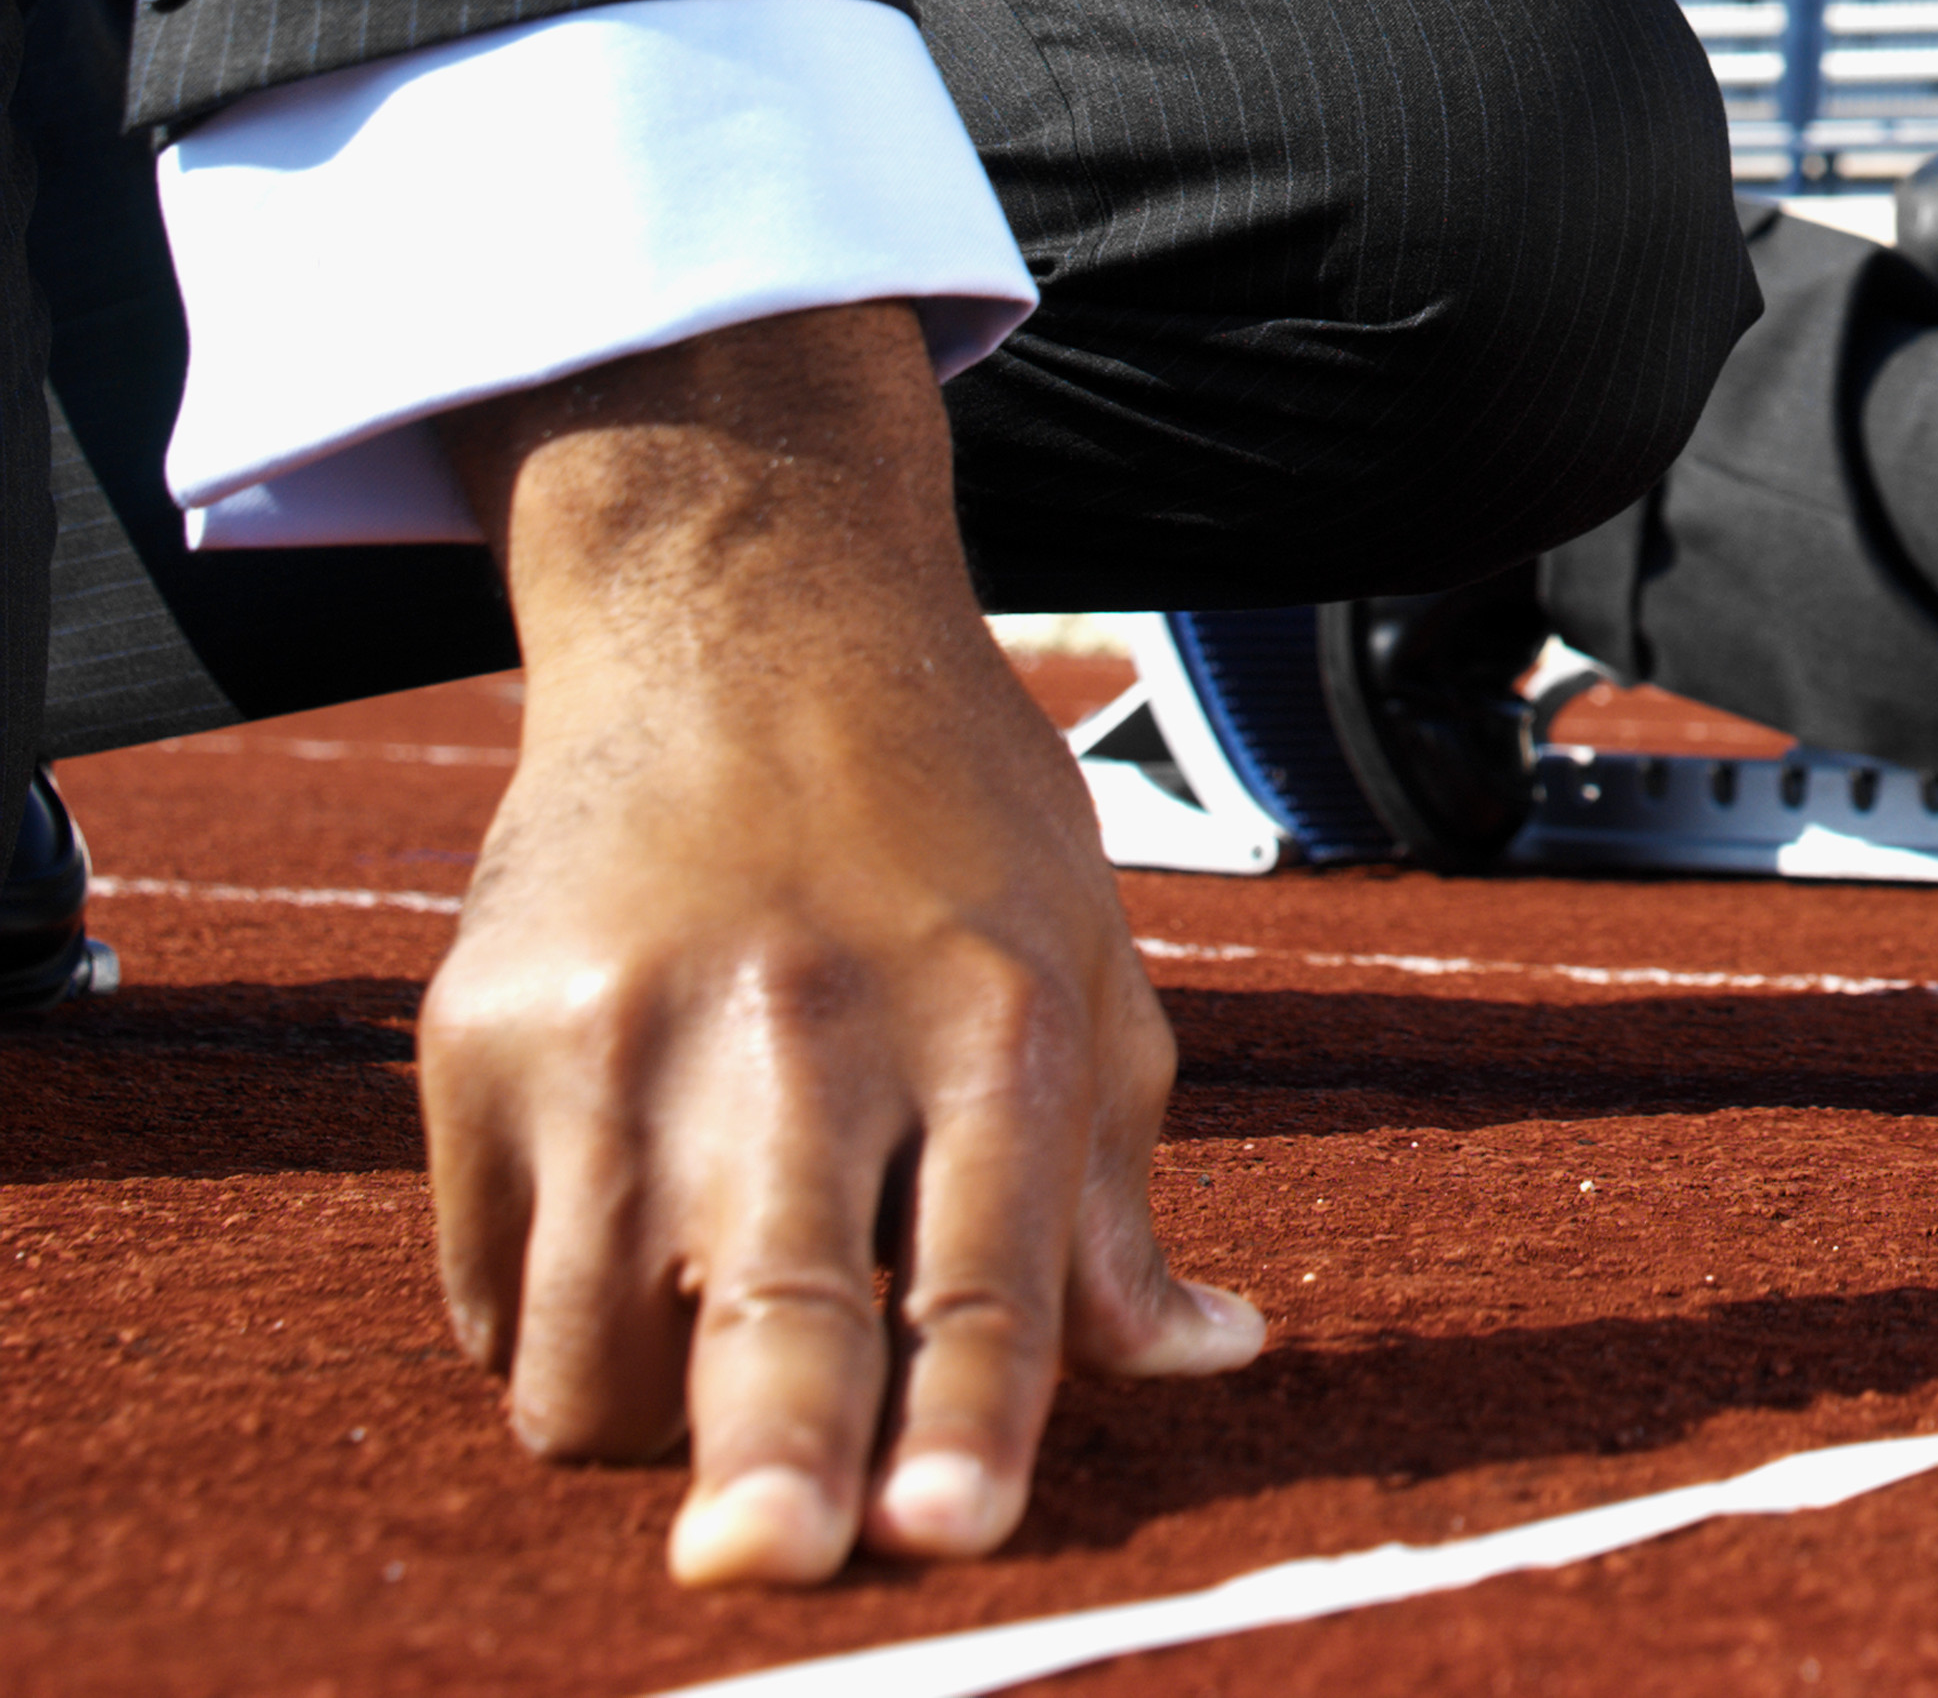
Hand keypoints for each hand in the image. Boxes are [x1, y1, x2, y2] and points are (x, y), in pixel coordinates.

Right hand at [428, 307, 1258, 1586]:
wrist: (749, 611)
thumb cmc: (950, 818)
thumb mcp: (1082, 960)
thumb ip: (1119, 1188)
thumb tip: (1217, 1361)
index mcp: (988, 1011)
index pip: (986, 1254)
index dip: (973, 1406)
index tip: (947, 1531)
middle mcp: (809, 1023)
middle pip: (784, 1296)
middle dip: (776, 1451)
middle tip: (765, 1563)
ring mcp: (625, 1032)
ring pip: (592, 1355)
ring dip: (645, 1427)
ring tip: (699, 1358)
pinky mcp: (482, 1034)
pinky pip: (488, 1295)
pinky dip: (544, 1331)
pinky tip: (609, 1238)